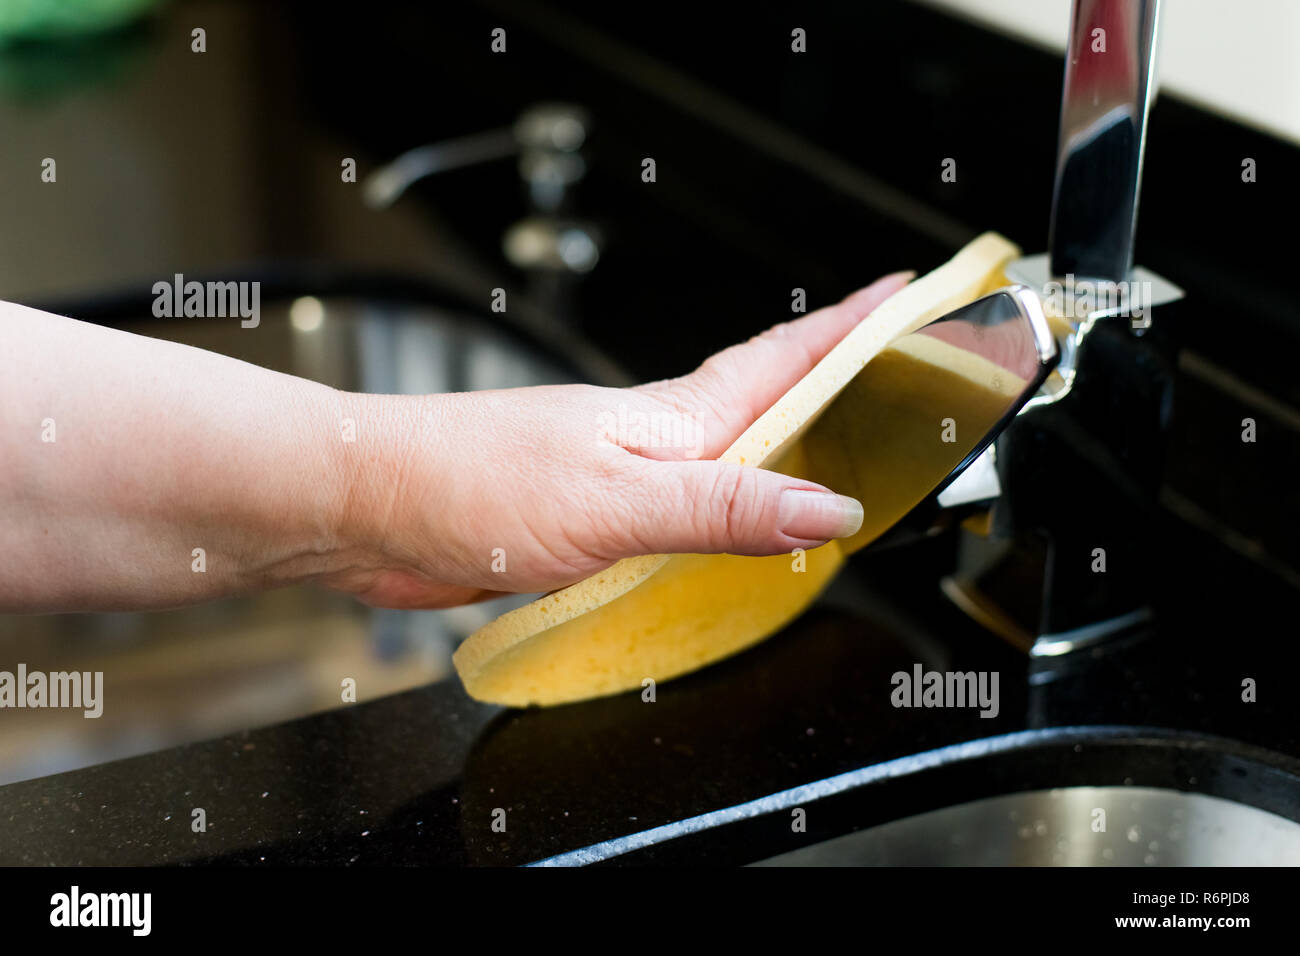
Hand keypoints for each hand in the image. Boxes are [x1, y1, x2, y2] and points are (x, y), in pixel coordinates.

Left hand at [323, 271, 911, 607]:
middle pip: (766, 400)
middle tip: (891, 365)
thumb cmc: (466, 482)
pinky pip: (681, 510)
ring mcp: (621, 476)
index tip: (909, 295)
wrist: (365, 507)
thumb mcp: (615, 501)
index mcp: (672, 418)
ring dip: (783, 446)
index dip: (851, 328)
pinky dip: (723, 512)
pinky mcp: (589, 521)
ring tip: (833, 443)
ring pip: (726, 458)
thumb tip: (826, 507)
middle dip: (834, 379)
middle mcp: (654, 440)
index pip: (785, 358)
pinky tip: (727, 529)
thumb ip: (721, 506)